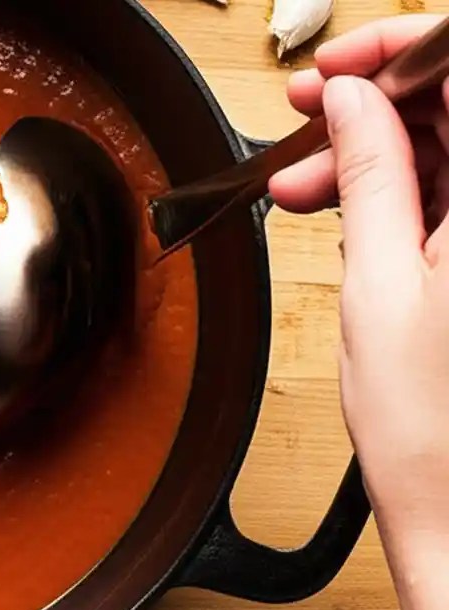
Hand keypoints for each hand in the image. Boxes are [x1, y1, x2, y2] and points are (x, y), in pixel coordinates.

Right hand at [269, 16, 448, 609]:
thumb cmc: (432, 428)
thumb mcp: (380, 284)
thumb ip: (371, 175)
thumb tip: (350, 101)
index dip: (402, 53)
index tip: (339, 66)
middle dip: (382, 97)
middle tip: (307, 111)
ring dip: (377, 149)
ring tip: (302, 179)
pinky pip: (448, 193)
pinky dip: (393, 188)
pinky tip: (337, 203)